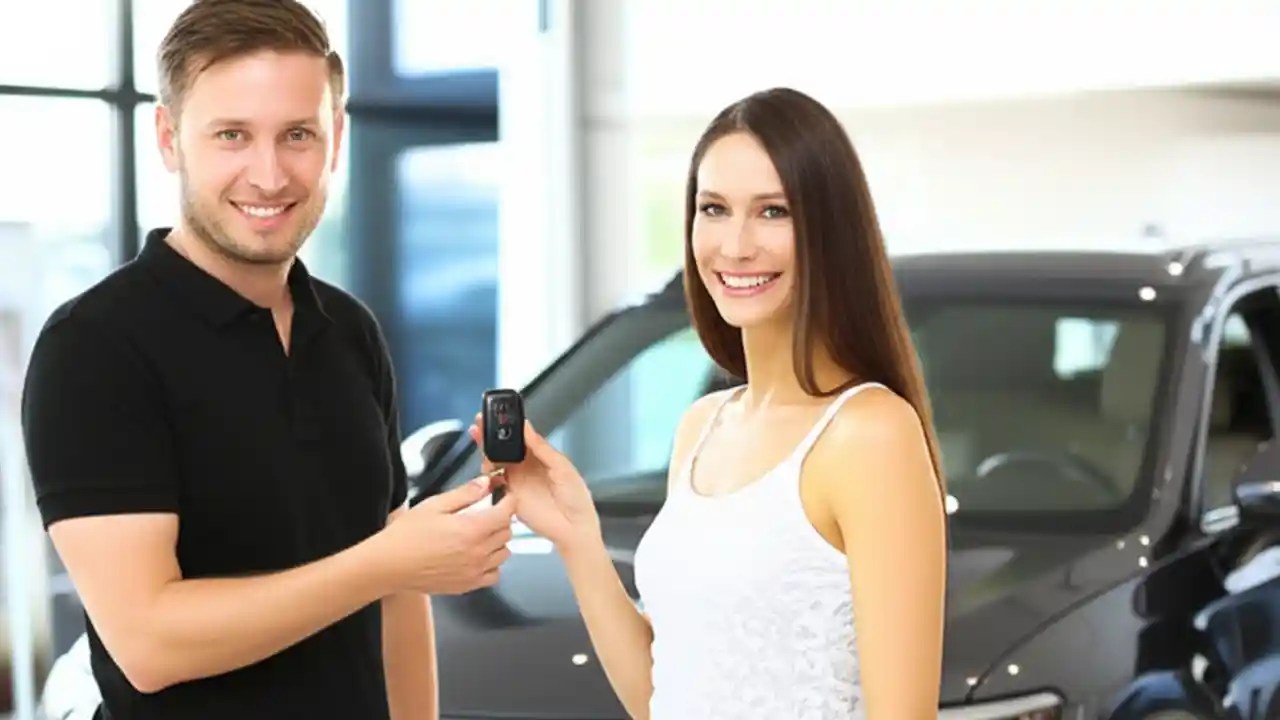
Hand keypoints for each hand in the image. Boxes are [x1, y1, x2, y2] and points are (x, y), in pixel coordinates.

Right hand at [378, 476, 514, 594]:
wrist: (389, 565)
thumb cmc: (407, 534)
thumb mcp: (435, 505)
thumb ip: (465, 494)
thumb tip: (486, 483)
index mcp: (472, 529)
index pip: (506, 513)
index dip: (509, 501)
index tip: (505, 496)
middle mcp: (478, 552)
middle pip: (507, 532)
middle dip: (502, 519)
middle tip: (489, 511)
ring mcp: (474, 572)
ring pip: (504, 553)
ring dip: (498, 541)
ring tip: (482, 533)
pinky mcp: (467, 585)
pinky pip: (494, 574)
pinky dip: (492, 564)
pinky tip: (478, 555)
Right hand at [469, 415, 599, 552]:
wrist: (574, 528)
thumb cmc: (576, 498)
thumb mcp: (562, 467)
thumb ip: (541, 448)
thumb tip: (527, 427)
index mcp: (541, 456)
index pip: (520, 436)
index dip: (508, 426)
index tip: (497, 415)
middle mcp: (526, 467)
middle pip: (504, 447)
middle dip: (491, 434)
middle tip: (480, 423)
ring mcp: (517, 480)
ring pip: (496, 461)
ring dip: (487, 450)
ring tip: (481, 440)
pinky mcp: (510, 495)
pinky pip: (494, 481)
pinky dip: (487, 473)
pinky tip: (487, 466)